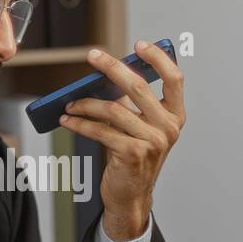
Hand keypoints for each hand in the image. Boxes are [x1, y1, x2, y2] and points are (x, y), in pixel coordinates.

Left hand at [59, 40, 185, 241]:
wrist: (132, 196)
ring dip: (86, 103)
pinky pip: (100, 130)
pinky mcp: (132, 154)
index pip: (174, 78)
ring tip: (70, 104)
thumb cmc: (135, 158)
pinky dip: (80, 124)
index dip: (158, 58)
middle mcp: (168, 127)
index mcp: (175, 116)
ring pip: (113, 109)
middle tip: (93, 56)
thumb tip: (105, 76)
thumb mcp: (143, 128)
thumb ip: (133, 103)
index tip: (138, 45)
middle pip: (138, 87)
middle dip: (112, 67)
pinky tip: (68, 120)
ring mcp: (152, 142)